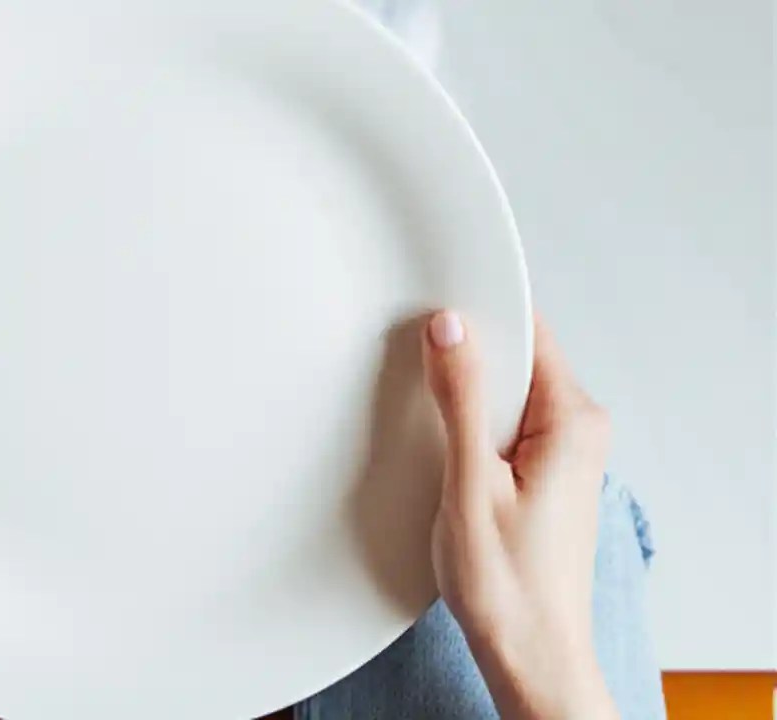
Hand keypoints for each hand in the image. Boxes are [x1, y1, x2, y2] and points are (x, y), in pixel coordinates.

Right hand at [423, 312, 617, 719]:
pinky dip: (471, 426)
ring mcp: (563, 453)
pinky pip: (505, 425)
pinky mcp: (543, 474)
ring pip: (506, 393)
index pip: (529, 331)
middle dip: (465, 356)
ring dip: (464, 395)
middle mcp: (578, 430)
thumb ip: (461, 400)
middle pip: (516, 358)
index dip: (478, 315)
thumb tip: (450, 328)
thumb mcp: (471, 484)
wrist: (529, 652)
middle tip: (415, 371)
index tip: (431, 309)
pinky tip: (445, 449)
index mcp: (573, 421)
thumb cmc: (508, 585)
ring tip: (428, 419)